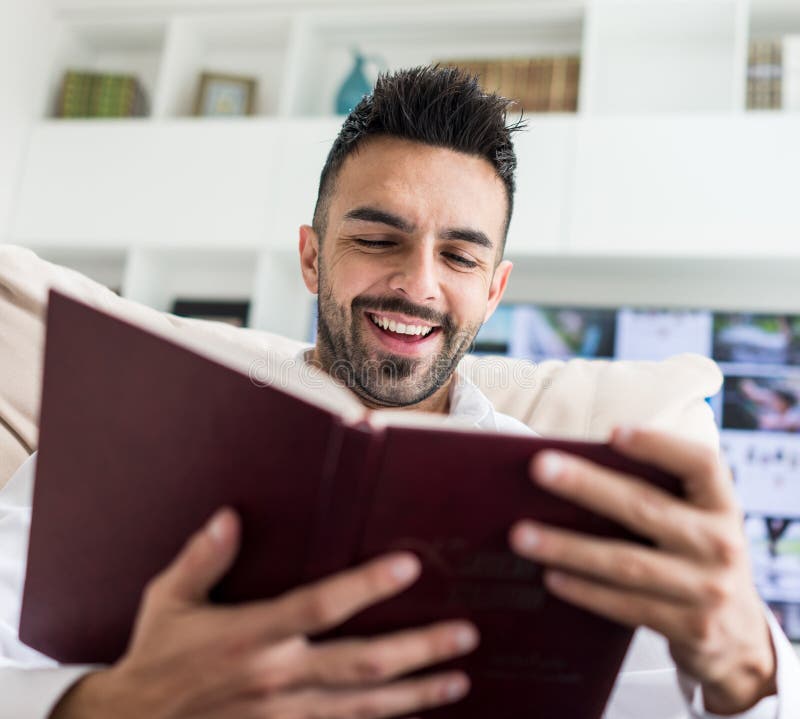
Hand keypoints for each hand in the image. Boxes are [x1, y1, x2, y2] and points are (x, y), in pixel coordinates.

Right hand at [51, 508, 477, 718]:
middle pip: (362, 663)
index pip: (320, 606)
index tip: (409, 567)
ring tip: (459, 678)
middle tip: (464, 634)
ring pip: (364, 705)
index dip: (367, 586)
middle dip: (419, 650)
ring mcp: (285, 714)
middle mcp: (276, 677)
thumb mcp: (168, 600)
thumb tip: (231, 516)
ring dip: (416, 692)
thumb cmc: (157, 655)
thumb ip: (203, 558)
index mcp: (250, 635)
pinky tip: (412, 710)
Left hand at [509, 427, 775, 715]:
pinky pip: (626, 605)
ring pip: (626, 563)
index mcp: (721, 505)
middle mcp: (721, 544)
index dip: (659, 445)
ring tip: (522, 534)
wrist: (740, 637)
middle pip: (646, 507)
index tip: (614, 432)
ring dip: (569, 547)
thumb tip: (570, 470)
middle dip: (587, 486)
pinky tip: (550, 577)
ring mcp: (707, 590)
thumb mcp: (694, 523)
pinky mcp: (689, 627)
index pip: (701, 464)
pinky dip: (585, 590)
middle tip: (539, 467)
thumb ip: (655, 496)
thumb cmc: (696, 560)